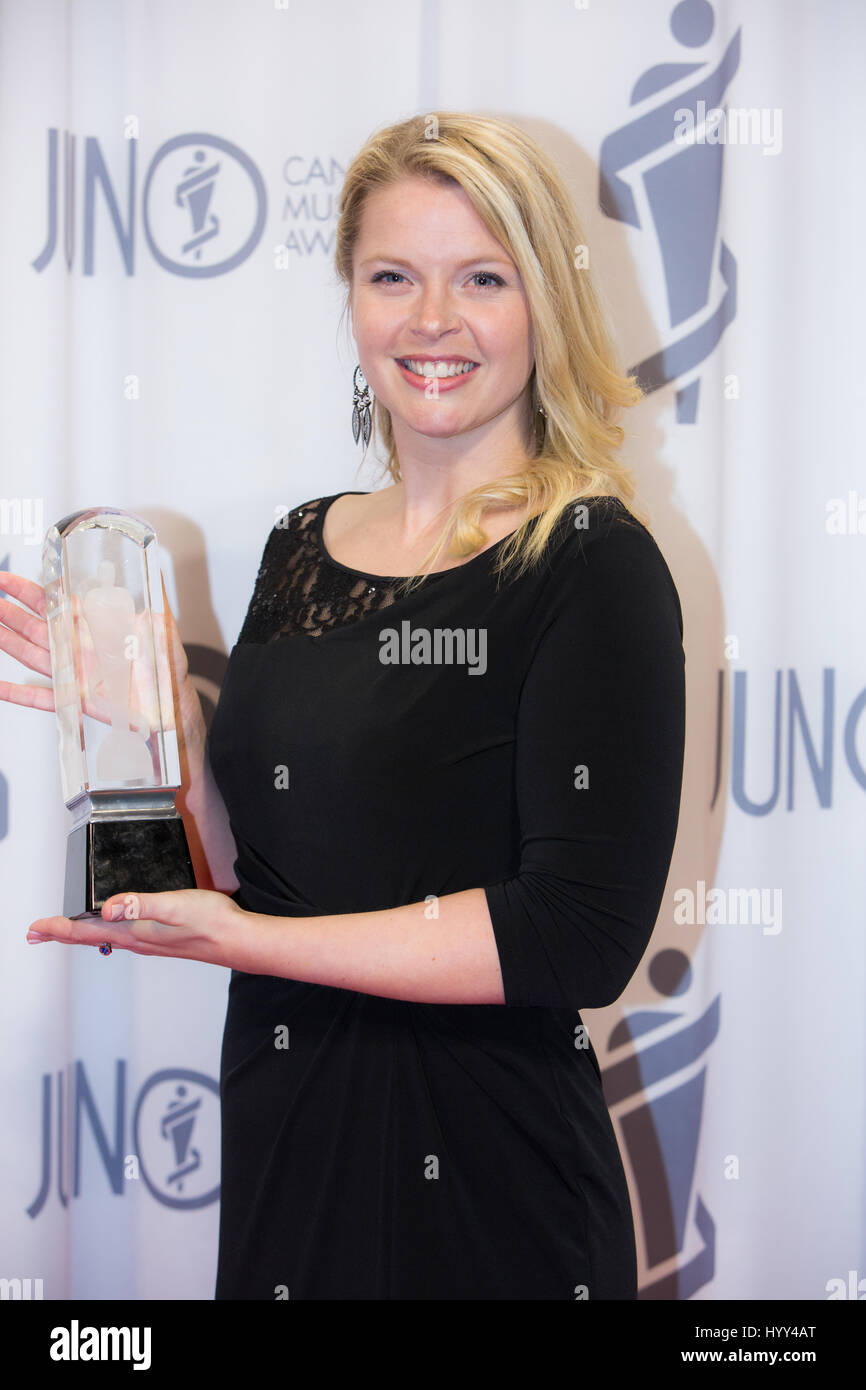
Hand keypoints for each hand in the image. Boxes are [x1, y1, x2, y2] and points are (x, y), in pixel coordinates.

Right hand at [0, 568, 204, 747]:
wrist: (170, 706)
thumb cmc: (165, 668)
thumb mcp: (161, 628)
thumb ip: (154, 601)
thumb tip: (155, 574)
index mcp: (94, 626)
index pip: (55, 603)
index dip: (30, 590)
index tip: (5, 579)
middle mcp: (78, 647)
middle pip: (34, 625)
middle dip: (8, 610)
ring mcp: (73, 672)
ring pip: (31, 654)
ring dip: (7, 640)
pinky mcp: (75, 698)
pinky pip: (41, 697)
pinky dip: (17, 693)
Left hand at [25, 888, 246, 967]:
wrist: (238, 941)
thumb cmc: (211, 922)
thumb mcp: (175, 905)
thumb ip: (141, 905)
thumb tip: (107, 908)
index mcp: (135, 933)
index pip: (86, 932)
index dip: (57, 929)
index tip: (34, 928)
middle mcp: (137, 941)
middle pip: (89, 939)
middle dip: (61, 934)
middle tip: (36, 933)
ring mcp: (149, 943)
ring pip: (104, 940)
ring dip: (80, 934)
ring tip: (64, 931)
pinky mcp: (160, 940)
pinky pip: (121, 938)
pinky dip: (104, 933)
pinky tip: (109, 929)